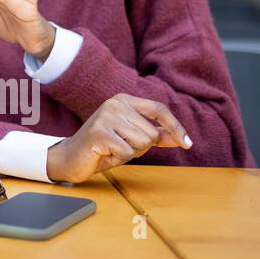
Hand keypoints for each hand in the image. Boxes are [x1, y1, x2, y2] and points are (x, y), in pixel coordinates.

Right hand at [46, 94, 191, 182]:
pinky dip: (119, 158)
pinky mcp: (99, 133)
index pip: (159, 109)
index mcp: (124, 100)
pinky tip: (105, 153)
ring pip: (142, 143)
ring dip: (131, 153)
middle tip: (121, 146)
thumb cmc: (103, 147)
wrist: (70, 157)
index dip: (176, 127)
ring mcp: (106, 116)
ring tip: (112, 149)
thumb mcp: (132, 138)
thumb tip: (181, 138)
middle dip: (142, 147)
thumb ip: (155, 135)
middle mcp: (115, 103)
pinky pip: (127, 152)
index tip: (188, 144)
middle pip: (152, 133)